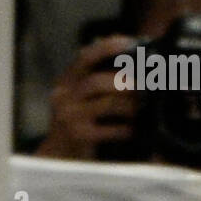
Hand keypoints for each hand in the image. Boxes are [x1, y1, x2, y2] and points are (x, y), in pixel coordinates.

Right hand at [37, 35, 137, 160]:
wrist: (58, 156)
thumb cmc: (75, 122)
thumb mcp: (78, 96)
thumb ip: (93, 76)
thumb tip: (125, 52)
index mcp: (65, 81)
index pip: (86, 56)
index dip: (108, 47)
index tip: (130, 44)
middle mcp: (64, 97)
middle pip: (97, 82)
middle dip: (124, 82)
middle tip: (142, 86)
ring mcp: (70, 117)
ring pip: (106, 104)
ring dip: (128, 105)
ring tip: (138, 108)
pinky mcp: (79, 136)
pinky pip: (108, 130)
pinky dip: (123, 129)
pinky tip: (130, 130)